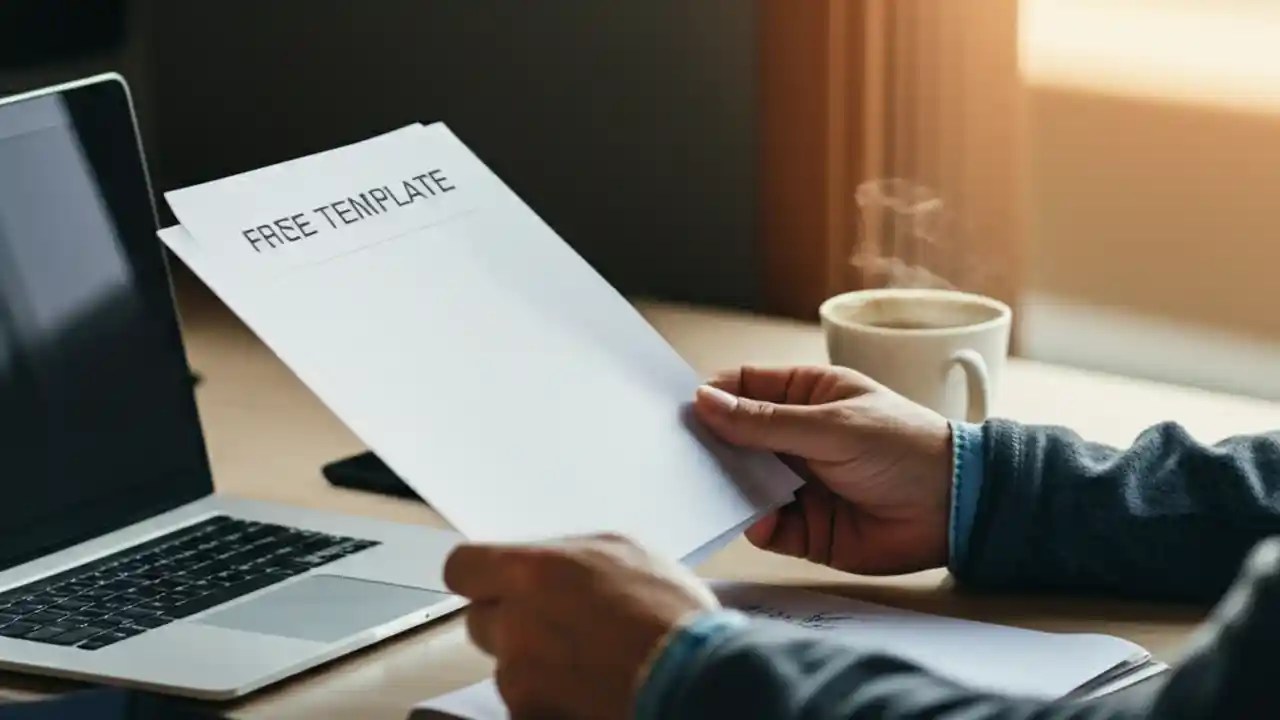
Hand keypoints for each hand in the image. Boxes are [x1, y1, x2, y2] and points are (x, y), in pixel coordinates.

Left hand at [444, 534, 718, 719]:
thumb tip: (542, 561)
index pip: (461, 567)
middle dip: (510, 623)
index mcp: (532, 570)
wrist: (696, 679)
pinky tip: (586, 691)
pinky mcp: (529, 715)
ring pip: (506, 668)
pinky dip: (546, 701)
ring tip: (587, 663)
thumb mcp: (623, 550)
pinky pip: (523, 704)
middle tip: (555, 626)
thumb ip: (566, 554)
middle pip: (480, 621)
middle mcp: (515, 622)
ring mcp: (519, 677)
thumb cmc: (670, 613)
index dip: (478, 576)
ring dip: (532, 666)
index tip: (495, 582)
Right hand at [693, 365, 953, 574]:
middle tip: (679, 454)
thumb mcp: (831, 426)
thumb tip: (704, 402)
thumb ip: (764, 422)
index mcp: (806, 396)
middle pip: (736, 438)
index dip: (712, 397)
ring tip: (709, 488)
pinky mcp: (805, 528)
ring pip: (743, 483)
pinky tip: (755, 519)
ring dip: (728, 487)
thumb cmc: (904, 448)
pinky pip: (764, 525)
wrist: (954, 509)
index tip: (680, 410)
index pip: (744, 388)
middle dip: (710, 446)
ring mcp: (798, 483)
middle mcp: (796, 438)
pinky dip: (754, 523)